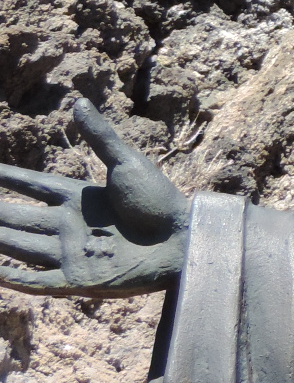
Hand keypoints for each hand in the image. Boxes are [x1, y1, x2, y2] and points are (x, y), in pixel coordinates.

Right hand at [0, 98, 190, 296]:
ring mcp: (70, 252)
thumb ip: (99, 137)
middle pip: (15, 217)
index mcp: (78, 197)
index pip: (30, 185)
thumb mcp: (126, 163)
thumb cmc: (160, 200)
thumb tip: (78, 102)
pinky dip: (13, 278)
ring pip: (18, 246)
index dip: (5, 178)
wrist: (185, 239)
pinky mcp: (78, 279)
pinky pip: (36, 280)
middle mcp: (67, 225)